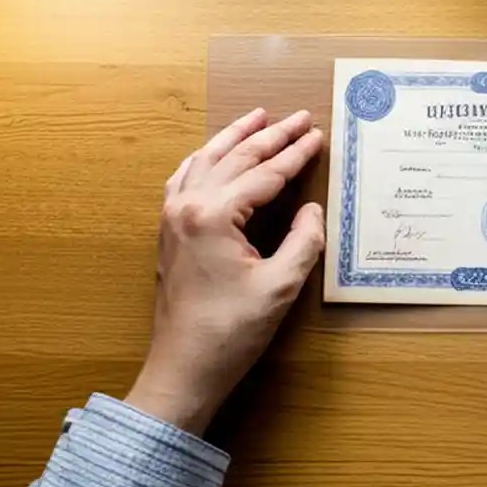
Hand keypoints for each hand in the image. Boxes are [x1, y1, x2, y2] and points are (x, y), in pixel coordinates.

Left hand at [125, 108, 325, 434]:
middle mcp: (187, 206)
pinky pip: (185, 178)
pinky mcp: (168, 232)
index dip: (295, 154)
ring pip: (205, 160)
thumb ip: (303, 241)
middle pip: (235, 158)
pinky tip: (214, 153)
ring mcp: (172, 217)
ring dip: (234, 137)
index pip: (264, 174)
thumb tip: (312, 209)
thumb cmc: (231, 332)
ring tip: (258, 117)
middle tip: (299, 117)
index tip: (318, 136)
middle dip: (270, 136)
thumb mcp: (281, 286)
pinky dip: (205, 158)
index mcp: (214, 215)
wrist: (183, 368)